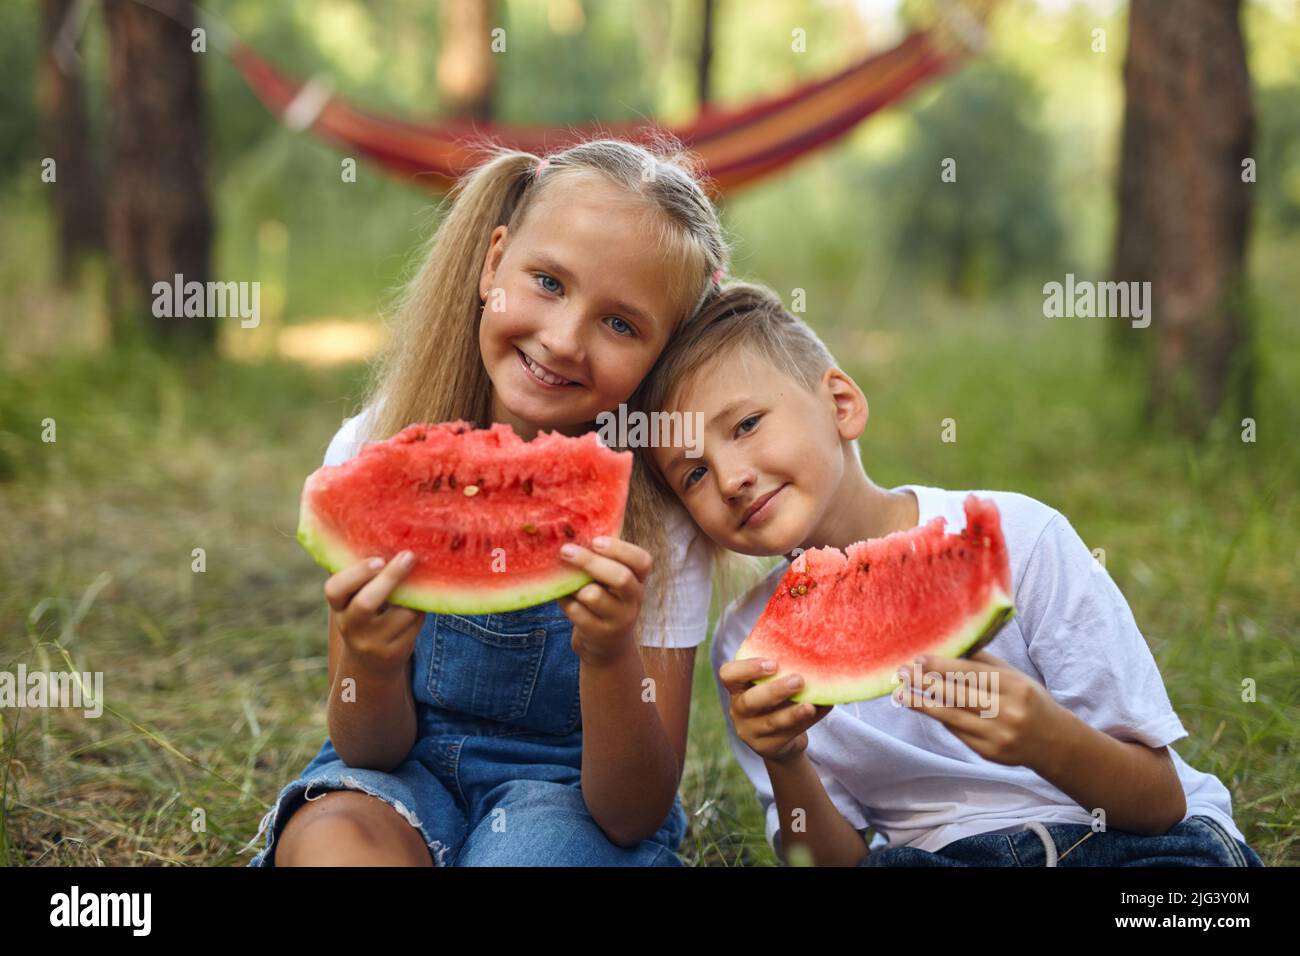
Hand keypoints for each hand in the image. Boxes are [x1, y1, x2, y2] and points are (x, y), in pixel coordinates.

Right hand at [324, 552, 425, 676]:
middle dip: (389, 578)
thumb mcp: (357, 599)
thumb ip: (364, 576)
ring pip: (400, 613)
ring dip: (414, 594)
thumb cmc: (367, 615)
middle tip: (408, 556)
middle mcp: (351, 626)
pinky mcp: (394, 653)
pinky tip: (421, 603)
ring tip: (418, 582)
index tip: (378, 559)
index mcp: (339, 607)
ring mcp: (372, 643)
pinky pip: (414, 625)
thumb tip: (390, 534)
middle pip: (366, 603)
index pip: (335, 589)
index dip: (356, 574)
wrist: (372, 661)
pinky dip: (421, 610)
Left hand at [557, 536, 651, 666]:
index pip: (642, 561)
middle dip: (591, 562)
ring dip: (573, 585)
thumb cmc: (606, 603)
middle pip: (620, 577)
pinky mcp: (598, 634)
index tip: (595, 541)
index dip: (620, 549)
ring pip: (593, 596)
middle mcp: (633, 600)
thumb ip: (603, 561)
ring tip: (565, 580)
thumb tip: (573, 531)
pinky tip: (563, 598)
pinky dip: (564, 601)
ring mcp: (618, 620)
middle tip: (566, 550)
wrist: (607, 648)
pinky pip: (576, 612)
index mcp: (639, 581)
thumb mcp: (612, 584)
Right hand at [719, 658, 832, 765]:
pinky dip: (808, 721)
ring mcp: (750, 732)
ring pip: (771, 722)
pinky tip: (822, 710)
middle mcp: (738, 710)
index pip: (728, 675)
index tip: (774, 663)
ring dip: (793, 713)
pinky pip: (788, 734)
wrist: (780, 741)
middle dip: (775, 690)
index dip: (748, 668)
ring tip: (811, 706)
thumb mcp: (770, 685)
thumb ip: (781, 670)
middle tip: (798, 680)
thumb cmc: (776, 701)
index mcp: (737, 688)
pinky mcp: (767, 747)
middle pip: (750, 701)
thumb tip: (810, 648)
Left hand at [896, 650, 1062, 767]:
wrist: (1053, 741)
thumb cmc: (1028, 700)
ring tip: (900, 695)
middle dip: (926, 682)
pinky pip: (958, 732)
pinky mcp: (989, 753)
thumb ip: (985, 662)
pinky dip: (939, 719)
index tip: (919, 659)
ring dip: (922, 704)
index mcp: (1014, 687)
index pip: (972, 674)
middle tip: (901, 673)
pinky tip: (923, 708)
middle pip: (958, 694)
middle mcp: (1007, 711)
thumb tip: (951, 645)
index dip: (943, 666)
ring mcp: (997, 735)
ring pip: (952, 716)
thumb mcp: (1015, 676)